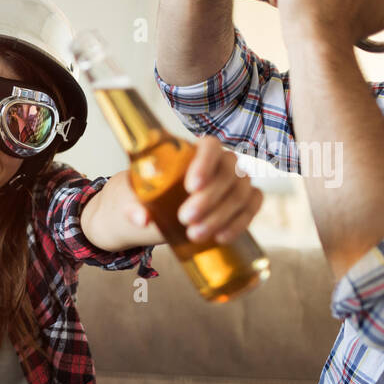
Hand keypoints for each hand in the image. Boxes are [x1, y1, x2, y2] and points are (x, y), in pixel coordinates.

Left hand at [124, 137, 263, 243]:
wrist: (154, 211)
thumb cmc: (144, 197)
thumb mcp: (132, 200)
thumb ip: (133, 207)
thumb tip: (142, 218)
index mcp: (194, 151)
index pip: (210, 146)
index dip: (205, 163)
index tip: (190, 187)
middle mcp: (220, 163)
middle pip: (228, 171)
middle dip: (209, 198)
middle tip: (185, 219)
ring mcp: (235, 181)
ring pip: (241, 192)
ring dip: (221, 216)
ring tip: (194, 235)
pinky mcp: (243, 201)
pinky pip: (251, 207)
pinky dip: (239, 222)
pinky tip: (220, 237)